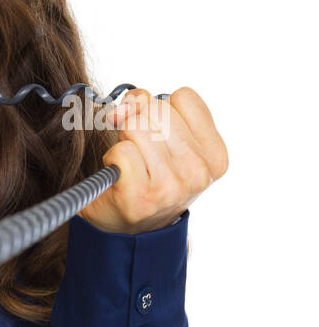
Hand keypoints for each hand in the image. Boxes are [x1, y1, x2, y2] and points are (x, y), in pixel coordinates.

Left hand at [78, 87, 227, 233]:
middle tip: (138, 149)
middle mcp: (199, 171)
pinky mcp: (141, 196)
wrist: (128, 229)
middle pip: (157, 109)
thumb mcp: (165, 140)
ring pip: (136, 127)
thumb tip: (122, 107)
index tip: (153, 126)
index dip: (158, 105)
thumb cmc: (146, 178)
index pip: (183, 97)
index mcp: (214, 154)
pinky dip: (112, 159)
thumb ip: (148, 108)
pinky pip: (121, 151)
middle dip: (138, 123)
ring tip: (131, 165)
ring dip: (123, 141)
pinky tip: (120, 176)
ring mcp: (172, 185)